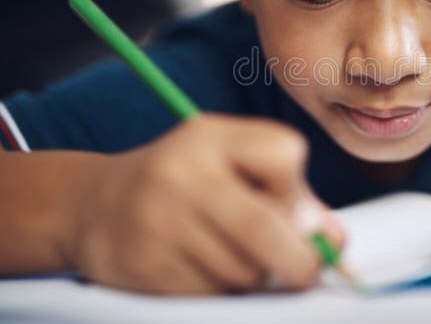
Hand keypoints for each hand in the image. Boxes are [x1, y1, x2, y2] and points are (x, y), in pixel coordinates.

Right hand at [65, 114, 343, 294]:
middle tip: (308, 271)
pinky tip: (204, 268)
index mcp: (210, 136)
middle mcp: (181, 172)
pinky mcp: (146, 266)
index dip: (299, 188)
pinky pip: (214, 293)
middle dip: (301, 259)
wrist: (96, 205)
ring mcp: (158, 221)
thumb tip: (333, 239)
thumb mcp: (232, 164)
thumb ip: (288, 193)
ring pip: (244, 269)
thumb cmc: (187, 183)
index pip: (285, 153)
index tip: (291, 206)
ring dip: (258, 275)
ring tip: (234, 255)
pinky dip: (226, 290)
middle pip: (266, 227)